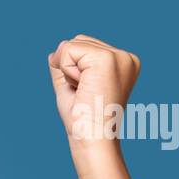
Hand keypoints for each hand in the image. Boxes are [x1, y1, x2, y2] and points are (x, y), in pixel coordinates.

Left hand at [47, 34, 139, 150]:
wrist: (91, 137)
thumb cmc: (81, 119)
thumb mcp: (71, 88)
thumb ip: (64, 69)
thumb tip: (53, 53)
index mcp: (122, 63)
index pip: (84, 46)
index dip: (72, 69)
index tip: (85, 92)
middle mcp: (125, 57)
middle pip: (78, 40)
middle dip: (69, 66)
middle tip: (83, 92)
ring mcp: (119, 57)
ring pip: (72, 44)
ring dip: (68, 70)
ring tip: (84, 90)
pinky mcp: (107, 59)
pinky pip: (68, 50)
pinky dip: (66, 71)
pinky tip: (82, 87)